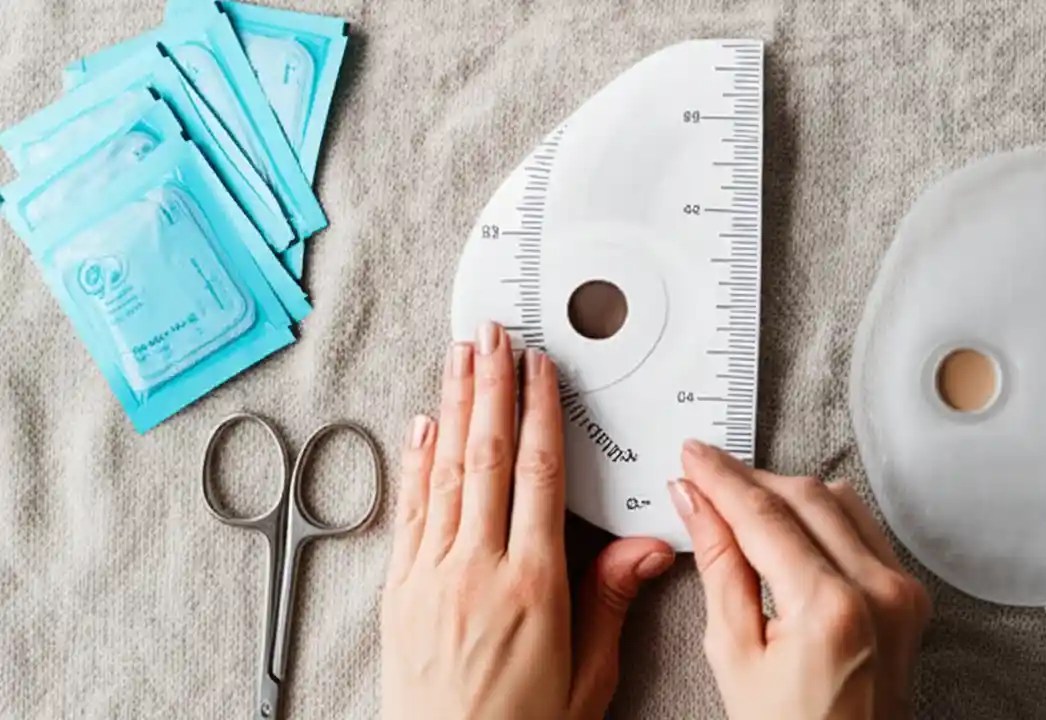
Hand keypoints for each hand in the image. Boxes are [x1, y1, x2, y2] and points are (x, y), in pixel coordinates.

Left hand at [381, 323, 673, 719]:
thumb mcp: (588, 676)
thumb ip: (610, 601)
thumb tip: (647, 544)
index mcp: (533, 585)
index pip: (539, 475)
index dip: (539, 412)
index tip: (538, 368)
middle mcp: (477, 569)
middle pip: (488, 456)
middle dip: (490, 386)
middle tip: (491, 334)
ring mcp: (430, 577)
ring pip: (445, 471)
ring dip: (453, 406)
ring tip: (458, 355)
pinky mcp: (399, 592)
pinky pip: (409, 512)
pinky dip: (416, 463)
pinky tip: (421, 425)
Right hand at [670, 441, 929, 719]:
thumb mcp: (733, 654)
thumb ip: (718, 566)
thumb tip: (695, 503)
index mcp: (829, 609)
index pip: (763, 515)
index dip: (721, 479)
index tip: (692, 455)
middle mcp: (878, 590)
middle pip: (805, 497)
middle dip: (749, 479)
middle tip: (704, 473)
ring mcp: (903, 592)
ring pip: (839, 502)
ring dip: (785, 491)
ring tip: (739, 499)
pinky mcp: (911, 597)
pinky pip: (864, 528)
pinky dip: (822, 514)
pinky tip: (786, 522)